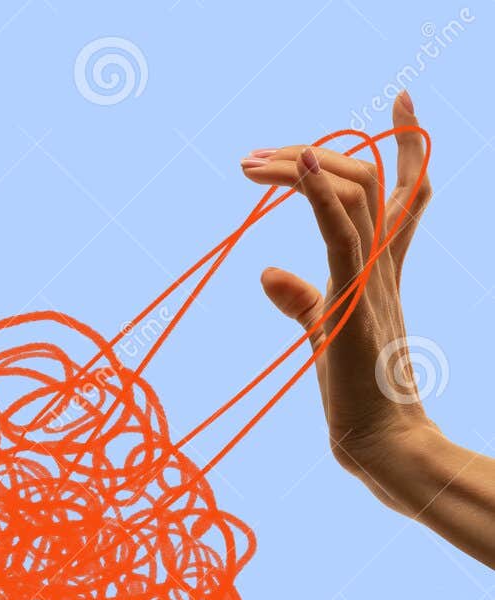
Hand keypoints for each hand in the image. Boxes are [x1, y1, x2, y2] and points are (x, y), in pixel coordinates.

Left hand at [241, 90, 435, 488]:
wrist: (380, 439)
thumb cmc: (356, 394)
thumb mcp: (325, 332)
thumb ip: (302, 300)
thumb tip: (267, 273)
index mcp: (381, 269)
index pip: (404, 193)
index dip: (406, 144)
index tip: (402, 99)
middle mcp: (383, 264)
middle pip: (370, 179)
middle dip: (319, 152)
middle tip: (259, 155)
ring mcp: (373, 279)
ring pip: (354, 193)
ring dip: (302, 167)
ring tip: (254, 164)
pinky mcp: (356, 301)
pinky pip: (342, 233)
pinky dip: (319, 194)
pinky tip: (301, 166)